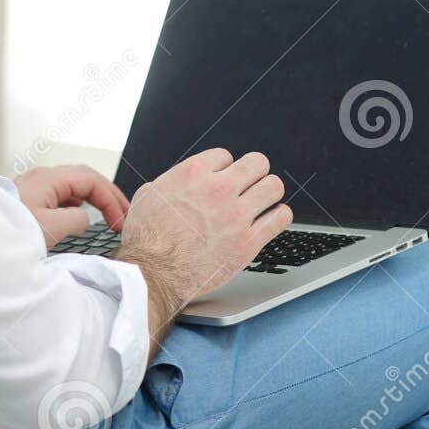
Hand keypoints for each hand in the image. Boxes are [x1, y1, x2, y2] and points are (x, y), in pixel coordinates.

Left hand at [13, 164, 130, 248]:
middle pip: (83, 179)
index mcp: (49, 179)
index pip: (91, 180)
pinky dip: (76, 204)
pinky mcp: (28, 200)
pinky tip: (79, 217)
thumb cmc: (9, 232)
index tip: (120, 221)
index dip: (111, 199)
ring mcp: (34, 187)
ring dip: (92, 199)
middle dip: (107, 196)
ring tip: (108, 215)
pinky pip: (60, 196)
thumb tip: (83, 219)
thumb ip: (76, 219)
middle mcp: (41, 178)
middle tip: (124, 214)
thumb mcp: (50, 228)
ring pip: (72, 187)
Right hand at [115, 148, 291, 345]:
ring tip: (263, 200)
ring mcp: (236, 215)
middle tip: (249, 184)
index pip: (226, 156)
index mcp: (193, 173)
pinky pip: (281, 218)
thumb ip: (172, 181)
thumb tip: (180, 180)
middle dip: (253, 172)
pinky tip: (271, 218)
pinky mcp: (248, 242)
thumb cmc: (147, 237)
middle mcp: (218, 189)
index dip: (224, 169)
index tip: (222, 179)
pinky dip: (279, 215)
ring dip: (269, 192)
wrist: (153, 273)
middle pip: (257, 163)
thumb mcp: (150, 194)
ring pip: (274, 186)